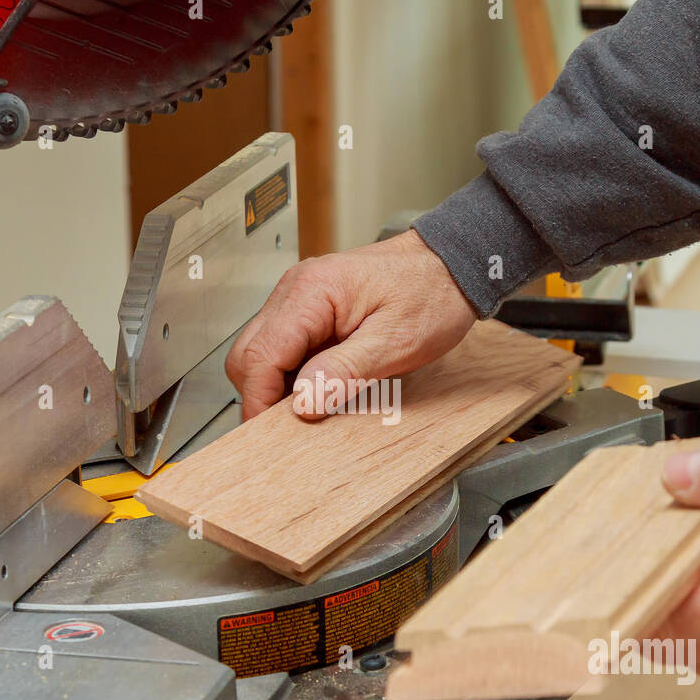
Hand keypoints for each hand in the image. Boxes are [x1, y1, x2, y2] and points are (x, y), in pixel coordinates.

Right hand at [224, 230, 477, 419]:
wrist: (451, 265)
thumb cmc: (431, 294)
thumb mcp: (394, 343)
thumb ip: (343, 372)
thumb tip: (302, 403)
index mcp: (311, 292)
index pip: (260, 354)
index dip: (258, 399)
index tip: (268, 434)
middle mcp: (296, 289)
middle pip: (248, 353)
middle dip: (261, 393)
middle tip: (289, 427)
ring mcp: (298, 297)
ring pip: (260, 351)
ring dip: (277, 384)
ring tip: (313, 404)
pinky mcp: (308, 309)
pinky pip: (283, 346)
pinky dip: (292, 372)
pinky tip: (320, 385)